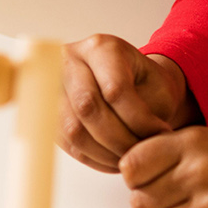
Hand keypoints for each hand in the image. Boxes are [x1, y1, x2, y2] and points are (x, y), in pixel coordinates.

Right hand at [59, 35, 192, 171]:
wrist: (131, 84)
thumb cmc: (148, 86)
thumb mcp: (160, 90)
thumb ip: (148, 112)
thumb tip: (138, 146)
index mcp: (101, 48)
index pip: (114, 89)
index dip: (139, 120)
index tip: (159, 134)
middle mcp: (69, 59)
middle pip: (87, 107)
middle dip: (119, 140)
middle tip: (141, 154)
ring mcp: (52, 84)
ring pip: (72, 129)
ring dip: (105, 153)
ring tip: (128, 159)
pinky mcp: (47, 110)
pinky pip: (66, 143)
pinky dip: (93, 158)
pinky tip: (113, 159)